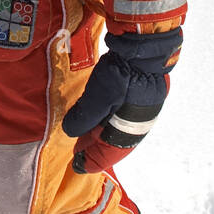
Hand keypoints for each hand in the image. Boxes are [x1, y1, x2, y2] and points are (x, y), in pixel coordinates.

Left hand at [61, 28, 181, 174]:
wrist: (143, 48)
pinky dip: (106, 120)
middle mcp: (137, 123)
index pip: (109, 154)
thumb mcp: (98, 99)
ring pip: (116, 129)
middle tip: (78, 152)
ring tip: (83, 136)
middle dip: (95, 148)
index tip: (78, 165)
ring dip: (99, 133)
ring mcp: (139, 109)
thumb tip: (70, 131)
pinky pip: (119, 115)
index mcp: (129, 129)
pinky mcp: (137, 95)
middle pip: (113, 143)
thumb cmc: (122, 77)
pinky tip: (97, 116)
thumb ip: (84, 117)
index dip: (92, 160)